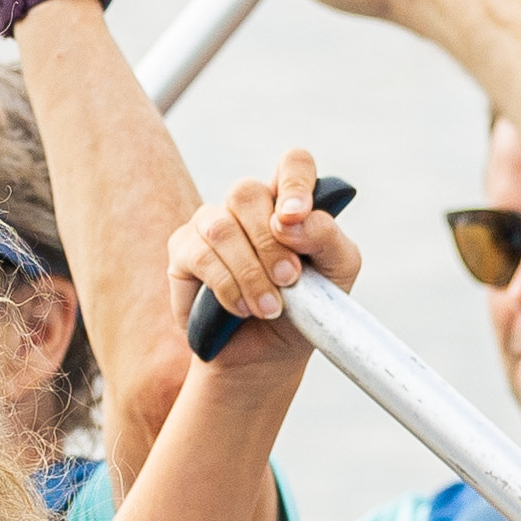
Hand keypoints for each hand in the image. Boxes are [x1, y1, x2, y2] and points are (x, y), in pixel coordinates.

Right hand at [167, 149, 361, 367]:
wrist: (267, 356)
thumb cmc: (305, 309)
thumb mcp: (337, 275)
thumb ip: (328, 238)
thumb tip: (294, 221)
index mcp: (288, 202)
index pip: (292, 164)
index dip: (294, 182)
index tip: (296, 216)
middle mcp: (247, 206)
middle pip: (247, 192)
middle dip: (270, 243)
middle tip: (289, 279)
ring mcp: (211, 224)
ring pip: (221, 227)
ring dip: (250, 273)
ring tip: (271, 307)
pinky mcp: (183, 251)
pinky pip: (200, 257)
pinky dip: (227, 287)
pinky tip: (242, 309)